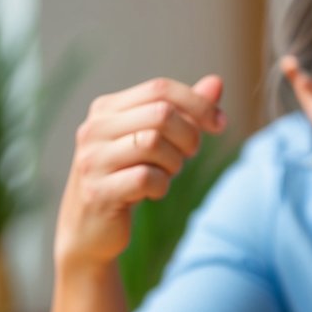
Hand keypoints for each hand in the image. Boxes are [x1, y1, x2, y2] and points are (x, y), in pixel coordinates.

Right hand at [55, 75, 227, 269]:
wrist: (90, 229)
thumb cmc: (130, 177)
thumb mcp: (158, 141)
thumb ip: (185, 112)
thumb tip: (217, 82)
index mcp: (107, 108)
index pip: (160, 88)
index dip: (198, 103)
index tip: (221, 124)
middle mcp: (94, 128)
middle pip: (161, 113)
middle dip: (189, 136)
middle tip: (189, 155)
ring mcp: (93, 159)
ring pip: (154, 143)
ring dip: (174, 163)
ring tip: (166, 174)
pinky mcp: (98, 190)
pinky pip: (147, 177)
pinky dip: (161, 186)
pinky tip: (153, 192)